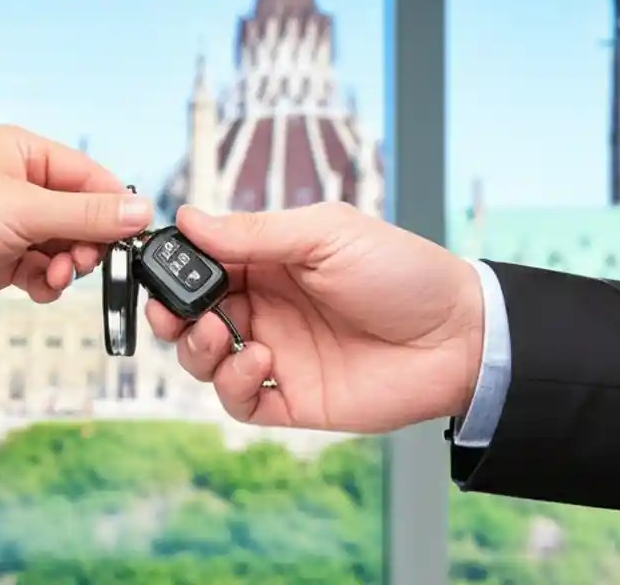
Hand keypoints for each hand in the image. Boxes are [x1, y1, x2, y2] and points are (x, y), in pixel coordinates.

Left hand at [0, 124, 151, 318]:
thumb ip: (88, 213)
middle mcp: (21, 183)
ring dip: (68, 265)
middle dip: (87, 242)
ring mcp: (14, 222)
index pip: (90, 175)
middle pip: (83, 213)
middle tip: (83, 260)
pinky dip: (47, 281)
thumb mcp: (26, 211)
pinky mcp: (6, 256)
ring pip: (67, 245)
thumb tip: (142, 210)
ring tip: (55, 276)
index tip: (132, 234)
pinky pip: (46, 268)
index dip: (113, 206)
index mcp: (24, 152)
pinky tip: (38, 286)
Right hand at [145, 202, 483, 433]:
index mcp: (271, 262)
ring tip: (225, 335)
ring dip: (199, 348)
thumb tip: (189, 217)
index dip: (176, 267)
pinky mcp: (292, 398)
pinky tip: (262, 362)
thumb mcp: (325, 235)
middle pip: (192, 315)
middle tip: (174, 312)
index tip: (161, 266)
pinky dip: (235, 385)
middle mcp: (267, 308)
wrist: (459, 337)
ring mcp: (277, 354)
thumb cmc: (402, 272)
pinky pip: (239, 401)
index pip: (204, 263)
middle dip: (172, 314)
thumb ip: (254, 232)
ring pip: (205, 359)